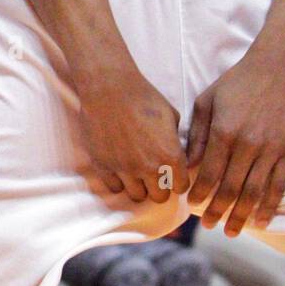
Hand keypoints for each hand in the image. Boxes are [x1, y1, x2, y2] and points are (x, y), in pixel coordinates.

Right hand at [78, 71, 189, 204]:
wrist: (110, 88)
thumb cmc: (144, 96)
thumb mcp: (171, 115)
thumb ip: (176, 141)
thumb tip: (177, 155)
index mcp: (169, 154)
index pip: (181, 186)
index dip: (178, 180)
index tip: (174, 174)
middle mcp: (149, 167)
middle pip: (159, 197)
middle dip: (160, 187)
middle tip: (155, 174)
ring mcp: (125, 169)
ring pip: (137, 196)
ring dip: (139, 185)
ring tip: (137, 171)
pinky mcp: (104, 166)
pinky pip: (114, 188)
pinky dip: (119, 181)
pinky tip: (120, 167)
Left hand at [186, 49, 284, 235]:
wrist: (278, 66)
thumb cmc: (239, 81)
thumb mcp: (208, 99)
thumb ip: (198, 133)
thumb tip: (190, 164)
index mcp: (224, 131)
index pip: (209, 173)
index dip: (199, 193)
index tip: (192, 206)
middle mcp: (247, 143)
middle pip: (230, 188)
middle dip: (218, 211)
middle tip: (209, 226)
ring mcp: (271, 149)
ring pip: (254, 192)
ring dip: (242, 216)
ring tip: (232, 231)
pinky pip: (279, 185)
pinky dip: (270, 206)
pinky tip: (261, 220)